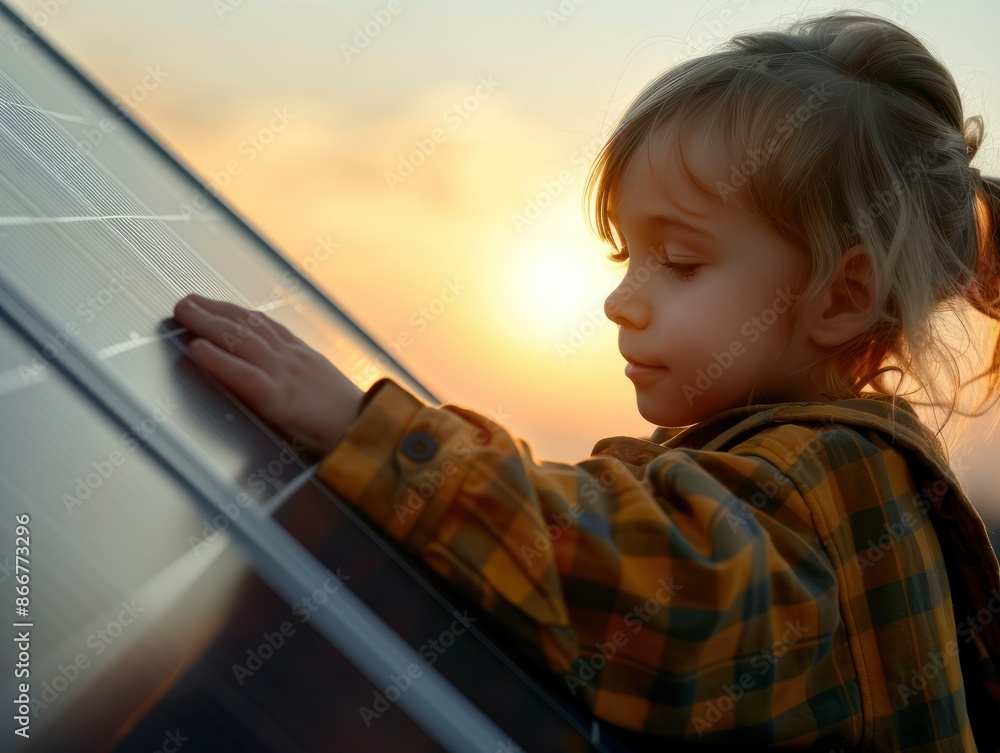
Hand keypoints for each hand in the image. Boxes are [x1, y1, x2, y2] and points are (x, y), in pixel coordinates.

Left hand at [172, 293, 363, 456]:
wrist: (373, 434)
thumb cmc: (351, 419)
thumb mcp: (325, 387)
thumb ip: (301, 376)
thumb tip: (281, 376)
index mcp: (304, 357)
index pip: (265, 325)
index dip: (236, 311)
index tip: (214, 303)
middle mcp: (293, 359)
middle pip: (249, 325)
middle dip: (215, 309)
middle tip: (187, 300)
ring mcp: (287, 375)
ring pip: (242, 340)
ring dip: (208, 323)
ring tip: (185, 312)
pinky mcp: (281, 399)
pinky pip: (244, 374)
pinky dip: (218, 360)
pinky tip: (197, 350)